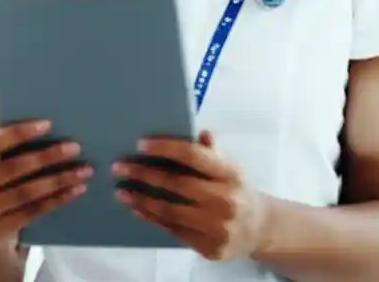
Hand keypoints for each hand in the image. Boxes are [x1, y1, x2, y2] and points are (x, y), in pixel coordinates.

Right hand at [0, 119, 91, 250]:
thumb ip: (1, 144)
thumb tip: (40, 118)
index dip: (18, 132)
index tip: (47, 124)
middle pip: (12, 168)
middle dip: (46, 156)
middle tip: (75, 147)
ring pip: (26, 192)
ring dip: (58, 179)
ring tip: (84, 170)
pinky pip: (33, 212)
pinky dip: (57, 200)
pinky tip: (75, 190)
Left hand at [113, 130, 270, 261]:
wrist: (259, 229)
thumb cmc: (237, 190)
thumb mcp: (231, 167)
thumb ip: (212, 153)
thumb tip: (201, 132)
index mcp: (230, 174)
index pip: (194, 156)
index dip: (165, 148)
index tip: (140, 144)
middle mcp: (226, 200)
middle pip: (177, 184)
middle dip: (144, 175)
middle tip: (119, 167)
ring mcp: (218, 226)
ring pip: (171, 211)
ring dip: (142, 200)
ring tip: (121, 191)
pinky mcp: (209, 247)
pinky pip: (174, 230)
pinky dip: (152, 218)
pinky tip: (137, 208)